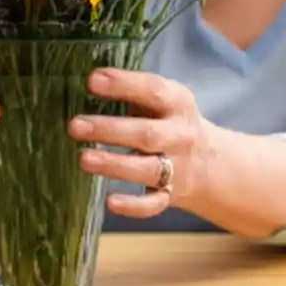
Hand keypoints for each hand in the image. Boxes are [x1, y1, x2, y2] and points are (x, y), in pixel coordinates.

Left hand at [68, 68, 214, 218]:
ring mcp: (177, 167)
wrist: (210, 162)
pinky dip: (134, 206)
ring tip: (83, 158)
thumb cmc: (169, 121)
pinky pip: (154, 204)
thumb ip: (133, 91)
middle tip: (75, 125)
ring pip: (147, 168)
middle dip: (110, 130)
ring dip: (115, 164)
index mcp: (178, 104)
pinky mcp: (171, 195)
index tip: (93, 80)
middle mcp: (180, 135)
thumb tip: (88, 80)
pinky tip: (110, 201)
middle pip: (147, 134)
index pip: (153, 90)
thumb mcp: (162, 100)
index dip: (124, 84)